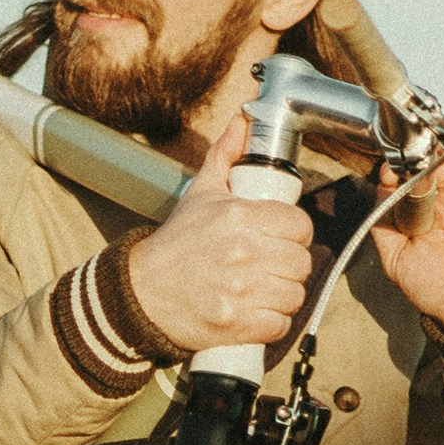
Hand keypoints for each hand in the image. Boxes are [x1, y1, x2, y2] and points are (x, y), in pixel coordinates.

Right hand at [121, 110, 316, 358]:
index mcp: (238, 217)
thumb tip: (245, 120)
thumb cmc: (176, 244)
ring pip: (294, 294)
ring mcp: (240, 291)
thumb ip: (226, 155)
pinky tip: (258, 313)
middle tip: (274, 266)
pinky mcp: (236, 324)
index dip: (296, 233)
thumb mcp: (201, 193)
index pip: (300, 225)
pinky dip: (273, 322)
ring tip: (265, 290)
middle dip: (291, 266)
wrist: (141, 292)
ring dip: (284, 295)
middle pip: (301, 262)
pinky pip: (280, 324)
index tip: (284, 239)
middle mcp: (243, 252)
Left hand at [370, 120, 443, 346]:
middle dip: (426, 141)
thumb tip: (381, 184)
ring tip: (435, 127)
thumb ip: (384, 222)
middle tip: (413, 133)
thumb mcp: (395, 257)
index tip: (390, 155)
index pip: (416, 172)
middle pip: (440, 156)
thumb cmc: (434, 290)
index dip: (403, 159)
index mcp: (428, 209)